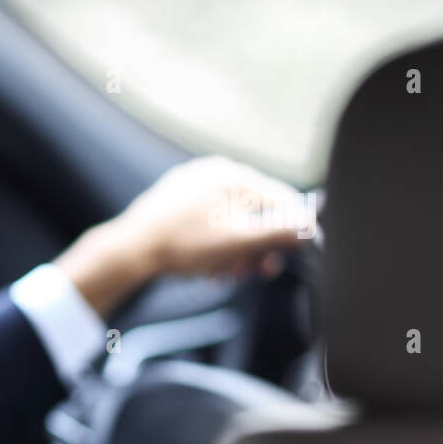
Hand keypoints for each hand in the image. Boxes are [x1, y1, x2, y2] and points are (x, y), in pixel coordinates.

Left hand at [55, 155, 312, 317]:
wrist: (131, 249)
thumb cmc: (184, 245)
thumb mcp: (240, 242)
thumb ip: (279, 233)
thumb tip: (311, 226)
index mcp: (237, 177)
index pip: (282, 200)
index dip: (290, 230)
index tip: (286, 255)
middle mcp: (217, 171)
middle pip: (254, 211)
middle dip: (255, 246)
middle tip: (250, 271)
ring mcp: (194, 181)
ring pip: (229, 218)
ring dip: (233, 249)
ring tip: (221, 272)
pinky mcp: (175, 196)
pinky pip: (206, 217)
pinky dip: (211, 241)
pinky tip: (203, 263)